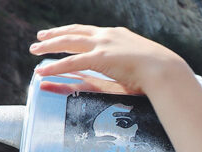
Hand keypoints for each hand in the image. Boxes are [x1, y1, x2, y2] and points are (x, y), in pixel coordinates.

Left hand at [30, 25, 187, 95]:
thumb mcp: (142, 61)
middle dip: (56, 34)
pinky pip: (71, 63)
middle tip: (40, 37)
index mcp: (117, 35)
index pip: (89, 30)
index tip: (61, 33)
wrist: (167, 69)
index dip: (73, 31)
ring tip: (34, 51)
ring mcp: (103, 45)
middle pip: (75, 32)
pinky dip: (55, 66)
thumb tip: (131, 68)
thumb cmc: (161, 71)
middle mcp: (108, 36)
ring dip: (49, 46)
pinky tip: (42, 71)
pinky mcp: (100, 59)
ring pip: (68, 43)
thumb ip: (130, 62)